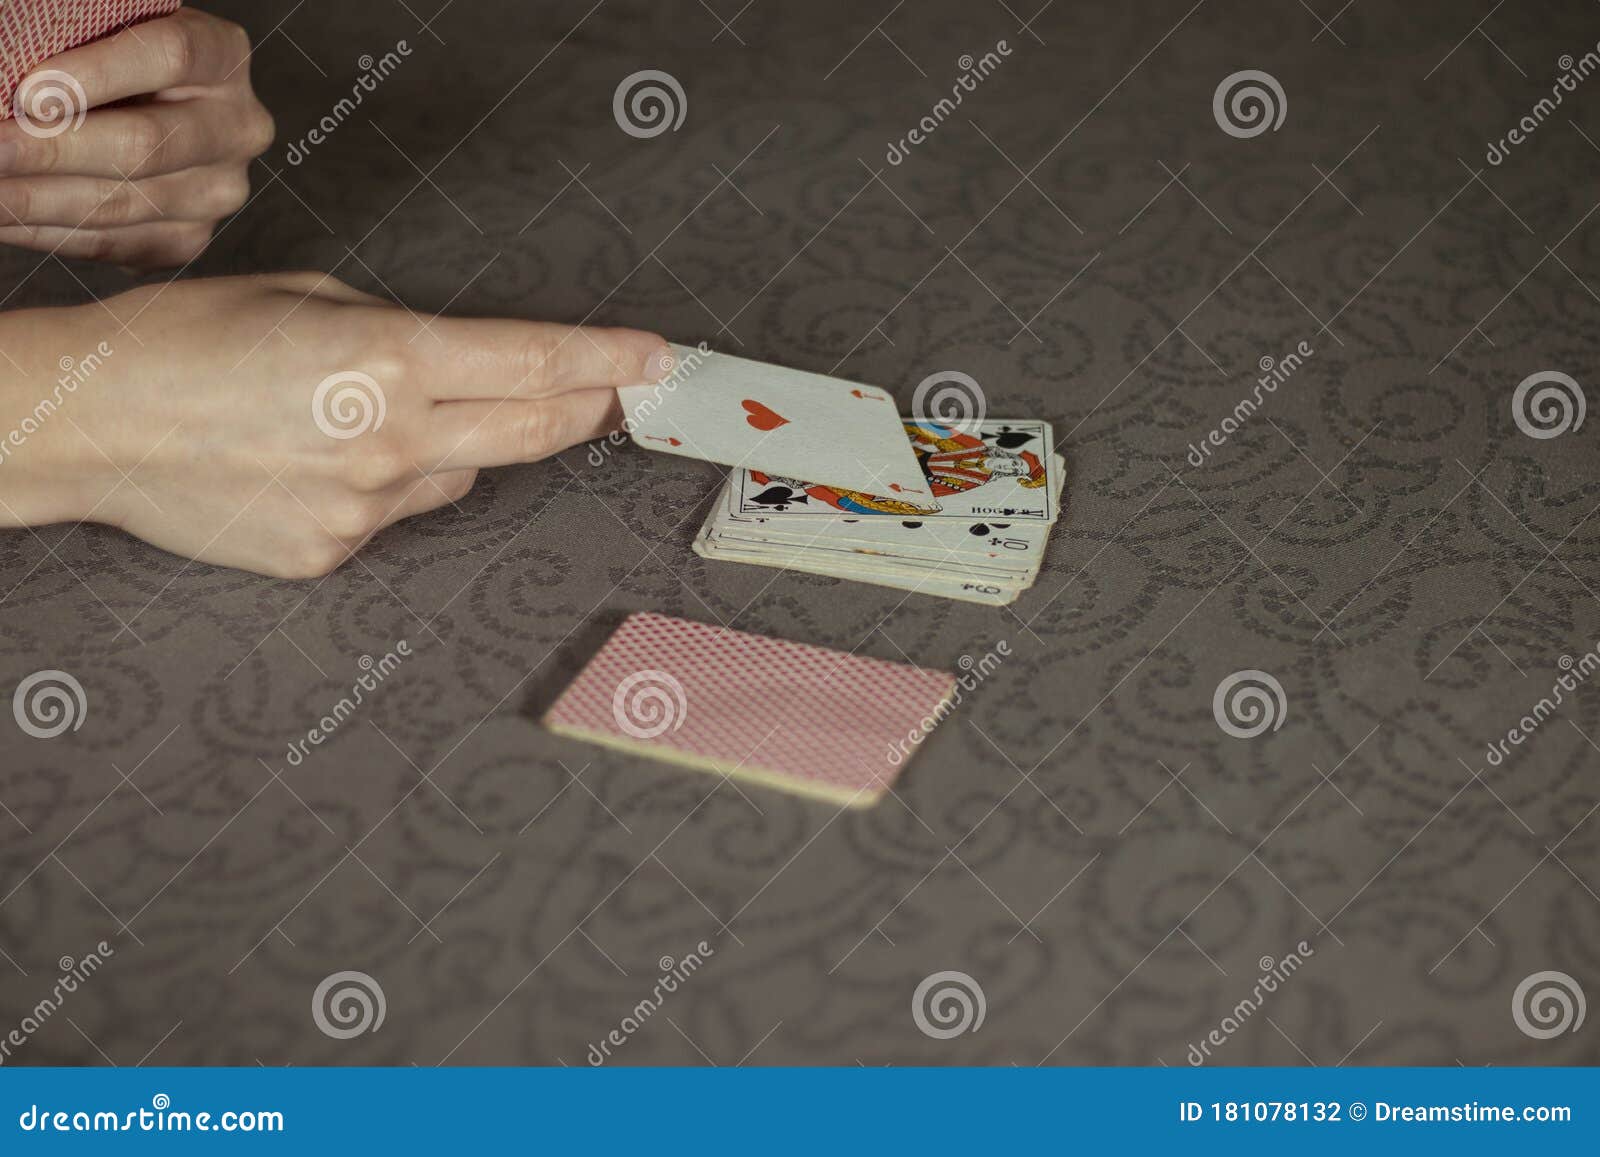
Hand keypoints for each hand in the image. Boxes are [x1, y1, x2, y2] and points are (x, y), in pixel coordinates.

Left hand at [0, 9, 272, 267]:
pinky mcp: (188, 239)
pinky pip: (111, 243)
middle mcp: (237, 129)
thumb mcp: (102, 31)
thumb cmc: (105, 60)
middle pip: (146, 145)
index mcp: (223, 57)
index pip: (171, 57)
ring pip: (122, 204)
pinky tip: (3, 219)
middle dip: (51, 151)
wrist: (144, 114)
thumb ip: (71, 37)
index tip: (28, 94)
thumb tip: (12, 79)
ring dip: (35, 201)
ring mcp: (218, 192)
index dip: (97, 73)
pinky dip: (44, 233)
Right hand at [0, 273, 669, 576]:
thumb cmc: (181, 344)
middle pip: (532, 431)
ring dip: (456, 445)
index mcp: (386, 360)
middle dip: (584, 410)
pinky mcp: (334, 555)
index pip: (535, 362)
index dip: (607, 360)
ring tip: (370, 416)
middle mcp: (389, 442)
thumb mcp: (304, 297)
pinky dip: (384, 485)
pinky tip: (317, 461)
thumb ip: (401, 333)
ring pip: (461, 477)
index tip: (654, 359)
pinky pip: (397, 514)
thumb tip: (466, 365)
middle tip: (614, 397)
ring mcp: (364, 510)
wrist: (87, 425)